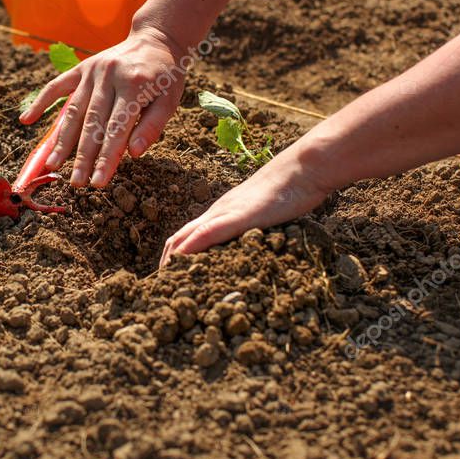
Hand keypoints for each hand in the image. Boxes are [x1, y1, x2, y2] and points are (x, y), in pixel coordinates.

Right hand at [20, 25, 188, 187]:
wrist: (156, 39)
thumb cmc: (166, 76)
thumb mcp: (170, 99)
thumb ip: (153, 126)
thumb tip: (133, 153)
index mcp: (134, 85)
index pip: (117, 129)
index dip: (107, 158)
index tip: (98, 182)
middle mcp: (109, 76)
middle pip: (92, 123)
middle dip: (83, 156)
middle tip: (76, 182)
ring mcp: (92, 71)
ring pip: (73, 110)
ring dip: (62, 140)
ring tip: (54, 165)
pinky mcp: (82, 68)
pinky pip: (56, 86)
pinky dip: (41, 102)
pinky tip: (26, 121)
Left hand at [160, 148, 334, 266]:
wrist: (301, 169)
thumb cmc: (286, 193)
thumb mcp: (262, 218)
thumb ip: (249, 231)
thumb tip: (243, 254)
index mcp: (219, 215)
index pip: (184, 237)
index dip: (171, 259)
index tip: (165, 280)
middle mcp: (216, 213)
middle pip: (177, 239)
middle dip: (165, 265)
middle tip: (158, 289)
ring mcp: (225, 213)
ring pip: (188, 236)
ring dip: (172, 260)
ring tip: (162, 282)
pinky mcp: (240, 216)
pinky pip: (210, 231)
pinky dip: (192, 246)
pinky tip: (181, 259)